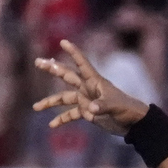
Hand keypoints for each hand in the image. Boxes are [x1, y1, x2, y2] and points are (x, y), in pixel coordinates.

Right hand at [33, 39, 149, 136]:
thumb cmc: (126, 109)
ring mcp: (85, 100)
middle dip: (52, 69)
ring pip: (64, 98)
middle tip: (38, 62)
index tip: (63, 41)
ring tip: (36, 107)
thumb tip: (89, 109)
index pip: (82, 63)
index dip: (73, 52)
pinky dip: (61, 119)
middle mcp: (87, 88)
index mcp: (95, 81)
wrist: (132, 123)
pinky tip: (52, 125)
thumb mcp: (115, 106)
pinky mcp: (86, 113)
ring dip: (50, 102)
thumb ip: (102, 106)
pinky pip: (70, 115)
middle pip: (66, 76)